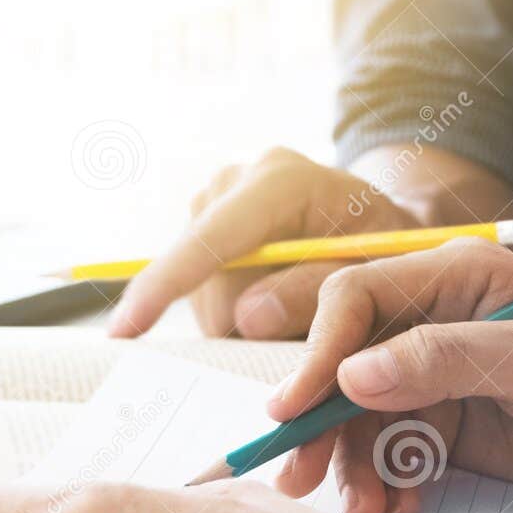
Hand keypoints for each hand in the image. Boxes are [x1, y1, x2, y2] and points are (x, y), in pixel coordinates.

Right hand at [109, 148, 422, 339]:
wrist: (381, 218)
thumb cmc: (387, 247)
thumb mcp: (375, 273)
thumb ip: (316, 292)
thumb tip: (245, 318)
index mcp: (279, 181)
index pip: (210, 239)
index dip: (165, 286)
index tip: (124, 330)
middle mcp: (232, 182)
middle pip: (206, 283)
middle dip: (245, 325)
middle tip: (307, 331)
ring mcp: (209, 203)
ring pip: (200, 295)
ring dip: (242, 322)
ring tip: (296, 309)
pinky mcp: (199, 228)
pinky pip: (199, 292)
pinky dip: (233, 312)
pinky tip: (270, 300)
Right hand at [269, 237, 512, 512]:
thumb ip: (446, 360)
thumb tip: (352, 377)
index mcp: (455, 280)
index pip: (358, 302)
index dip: (319, 352)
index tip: (295, 407)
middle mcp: (433, 323)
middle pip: (346, 366)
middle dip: (320, 425)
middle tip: (298, 476)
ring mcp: (435, 377)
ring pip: (361, 420)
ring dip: (355, 468)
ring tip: (368, 512)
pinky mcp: (442, 425)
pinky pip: (390, 453)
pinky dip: (387, 485)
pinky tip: (402, 509)